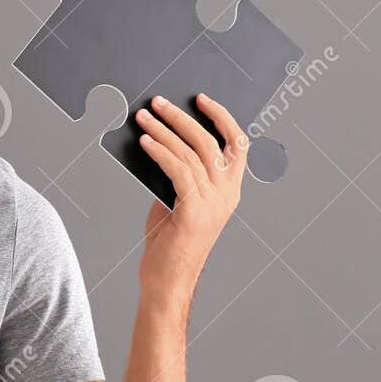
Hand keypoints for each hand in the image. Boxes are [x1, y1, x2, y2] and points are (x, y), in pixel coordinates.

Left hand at [134, 93, 248, 300]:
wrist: (166, 282)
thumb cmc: (169, 244)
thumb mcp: (178, 201)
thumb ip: (179, 176)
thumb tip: (161, 141)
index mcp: (230, 192)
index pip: (237, 144)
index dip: (222, 117)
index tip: (200, 99)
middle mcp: (227, 195)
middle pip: (210, 142)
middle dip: (181, 117)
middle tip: (158, 102)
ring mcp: (213, 204)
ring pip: (190, 153)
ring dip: (163, 130)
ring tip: (143, 117)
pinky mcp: (193, 212)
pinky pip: (177, 170)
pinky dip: (159, 152)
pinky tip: (144, 142)